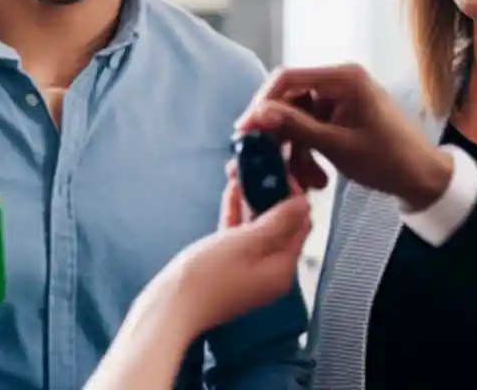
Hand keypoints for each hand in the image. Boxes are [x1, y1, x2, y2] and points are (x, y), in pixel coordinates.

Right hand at [121, 174, 310, 340]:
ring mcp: (250, 271)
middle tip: (260, 169)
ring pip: (258, 229)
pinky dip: (237, 216)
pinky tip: (230, 192)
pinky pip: (240, 237)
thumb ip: (278, 222)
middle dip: (271, 195)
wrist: (171, 307)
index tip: (281, 173)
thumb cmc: (209, 276)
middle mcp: (270, 272)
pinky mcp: (230, 268)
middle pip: (280, 226)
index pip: (300, 225)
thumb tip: (305, 204)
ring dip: (252, 201)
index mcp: (282, 269)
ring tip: (243, 173)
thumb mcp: (247, 242)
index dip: (294, 197)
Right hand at [236, 63, 451, 210]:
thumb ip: (295, 127)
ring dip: (296, 150)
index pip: (287, 78)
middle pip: (290, 100)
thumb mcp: (337, 146)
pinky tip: (317, 179)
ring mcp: (340, 98)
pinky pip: (312, 128)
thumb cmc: (388, 159)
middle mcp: (340, 80)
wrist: (423, 178)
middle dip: (280, 135)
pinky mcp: (341, 114)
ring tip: (305, 181)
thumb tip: (256, 116)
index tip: (245, 131)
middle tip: (270, 163)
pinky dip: (309, 152)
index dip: (261, 104)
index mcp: (344, 77)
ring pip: (298, 119)